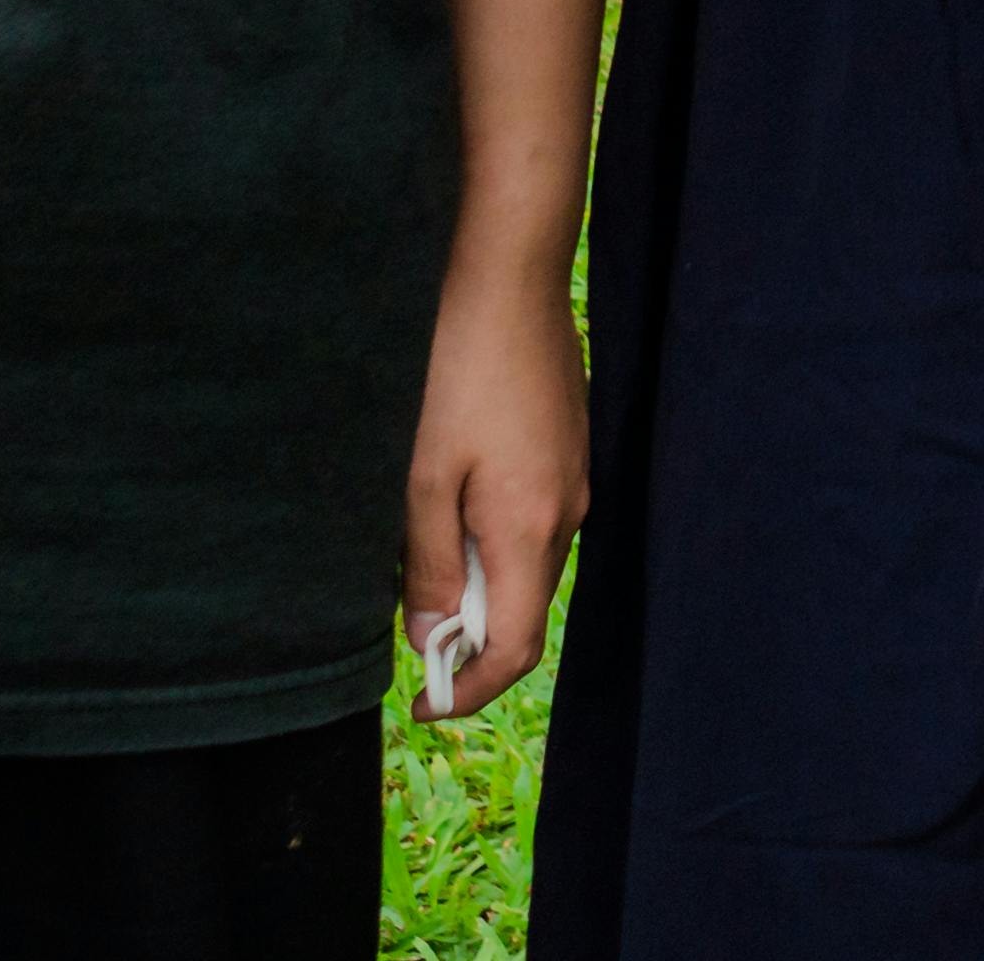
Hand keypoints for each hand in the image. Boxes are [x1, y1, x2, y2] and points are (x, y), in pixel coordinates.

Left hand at [399, 237, 583, 725]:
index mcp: (530, 530)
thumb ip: (427, 567)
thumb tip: (432, 640)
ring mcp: (574, 482)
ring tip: (421, 553)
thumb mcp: (422, 477)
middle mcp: (567, 515)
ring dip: (477, 585)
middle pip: (524, 612)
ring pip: (527, 568)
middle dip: (468, 637)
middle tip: (408, 628)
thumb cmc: (456, 373)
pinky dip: (493, 543)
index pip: (515, 648)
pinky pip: (535, 526)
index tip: (426, 701)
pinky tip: (453, 503)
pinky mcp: (568, 453)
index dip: (471, 688)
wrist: (510, 281)